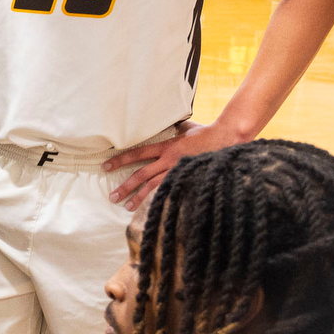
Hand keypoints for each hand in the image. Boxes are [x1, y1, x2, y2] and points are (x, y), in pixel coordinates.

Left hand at [103, 119, 241, 208]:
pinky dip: (159, 200)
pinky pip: (171, 192)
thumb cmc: (207, 133)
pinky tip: (150, 209)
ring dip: (139, 197)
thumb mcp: (186, 128)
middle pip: (142, 174)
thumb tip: (167, 124)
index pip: (138, 153)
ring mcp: (179, 171)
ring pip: (154, 187)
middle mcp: (169, 160)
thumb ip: (174, 129)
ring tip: (126, 206)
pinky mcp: (188, 179)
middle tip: (112, 196)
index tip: (106, 166)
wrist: (227, 139)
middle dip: (125, 186)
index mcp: (166, 146)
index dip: (121, 160)